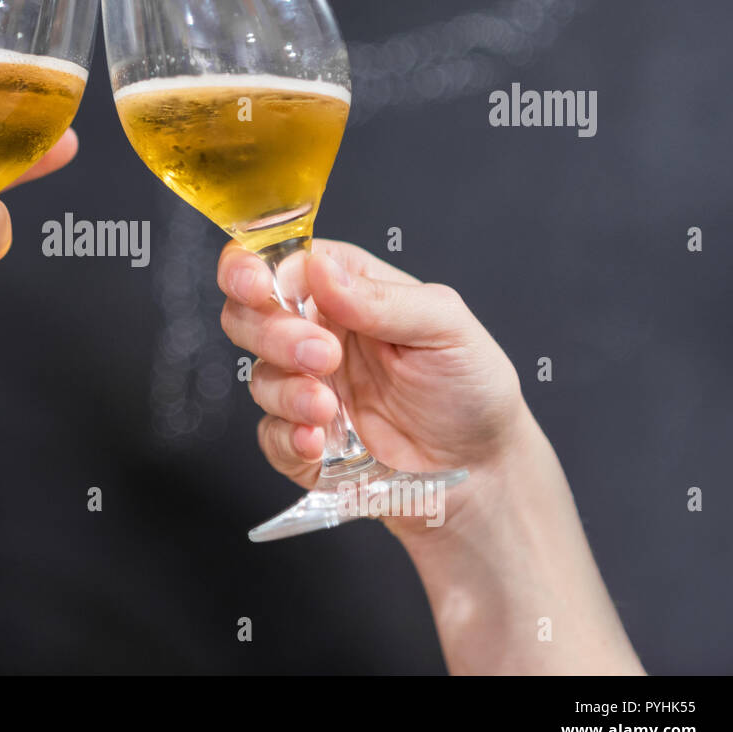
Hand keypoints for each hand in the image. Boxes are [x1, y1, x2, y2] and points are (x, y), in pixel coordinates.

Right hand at [218, 239, 527, 531]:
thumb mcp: (445, 326)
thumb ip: (381, 298)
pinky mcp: (303, 438)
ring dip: (287, 391)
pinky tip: (319, 441)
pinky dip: (288, 438)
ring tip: (330, 408)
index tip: (259, 287)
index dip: (253, 270)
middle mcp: (318, 333)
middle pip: (249, 315)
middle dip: (273, 333)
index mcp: (346, 290)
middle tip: (323, 355)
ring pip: (259, 377)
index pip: (279, 263)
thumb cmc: (472, 387)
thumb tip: (320, 269)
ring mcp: (307, 387)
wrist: (483, 468)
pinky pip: (270, 435)